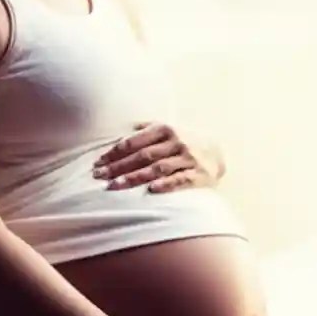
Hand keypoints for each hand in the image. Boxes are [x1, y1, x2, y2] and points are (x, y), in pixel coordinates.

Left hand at [92, 122, 223, 192]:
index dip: (115, 152)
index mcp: (166, 129)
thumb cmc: (185, 141)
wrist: (217, 153)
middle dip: (119, 166)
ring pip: (157, 168)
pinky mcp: (199, 175)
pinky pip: (180, 180)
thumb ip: (147, 127)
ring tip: (115, 186)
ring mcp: (188, 158)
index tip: (98, 163)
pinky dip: (166, 184)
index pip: (135, 141)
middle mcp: (177, 142)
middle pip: (143, 155)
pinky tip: (151, 190)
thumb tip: (123, 125)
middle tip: (99, 176)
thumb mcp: (168, 128)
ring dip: (135, 177)